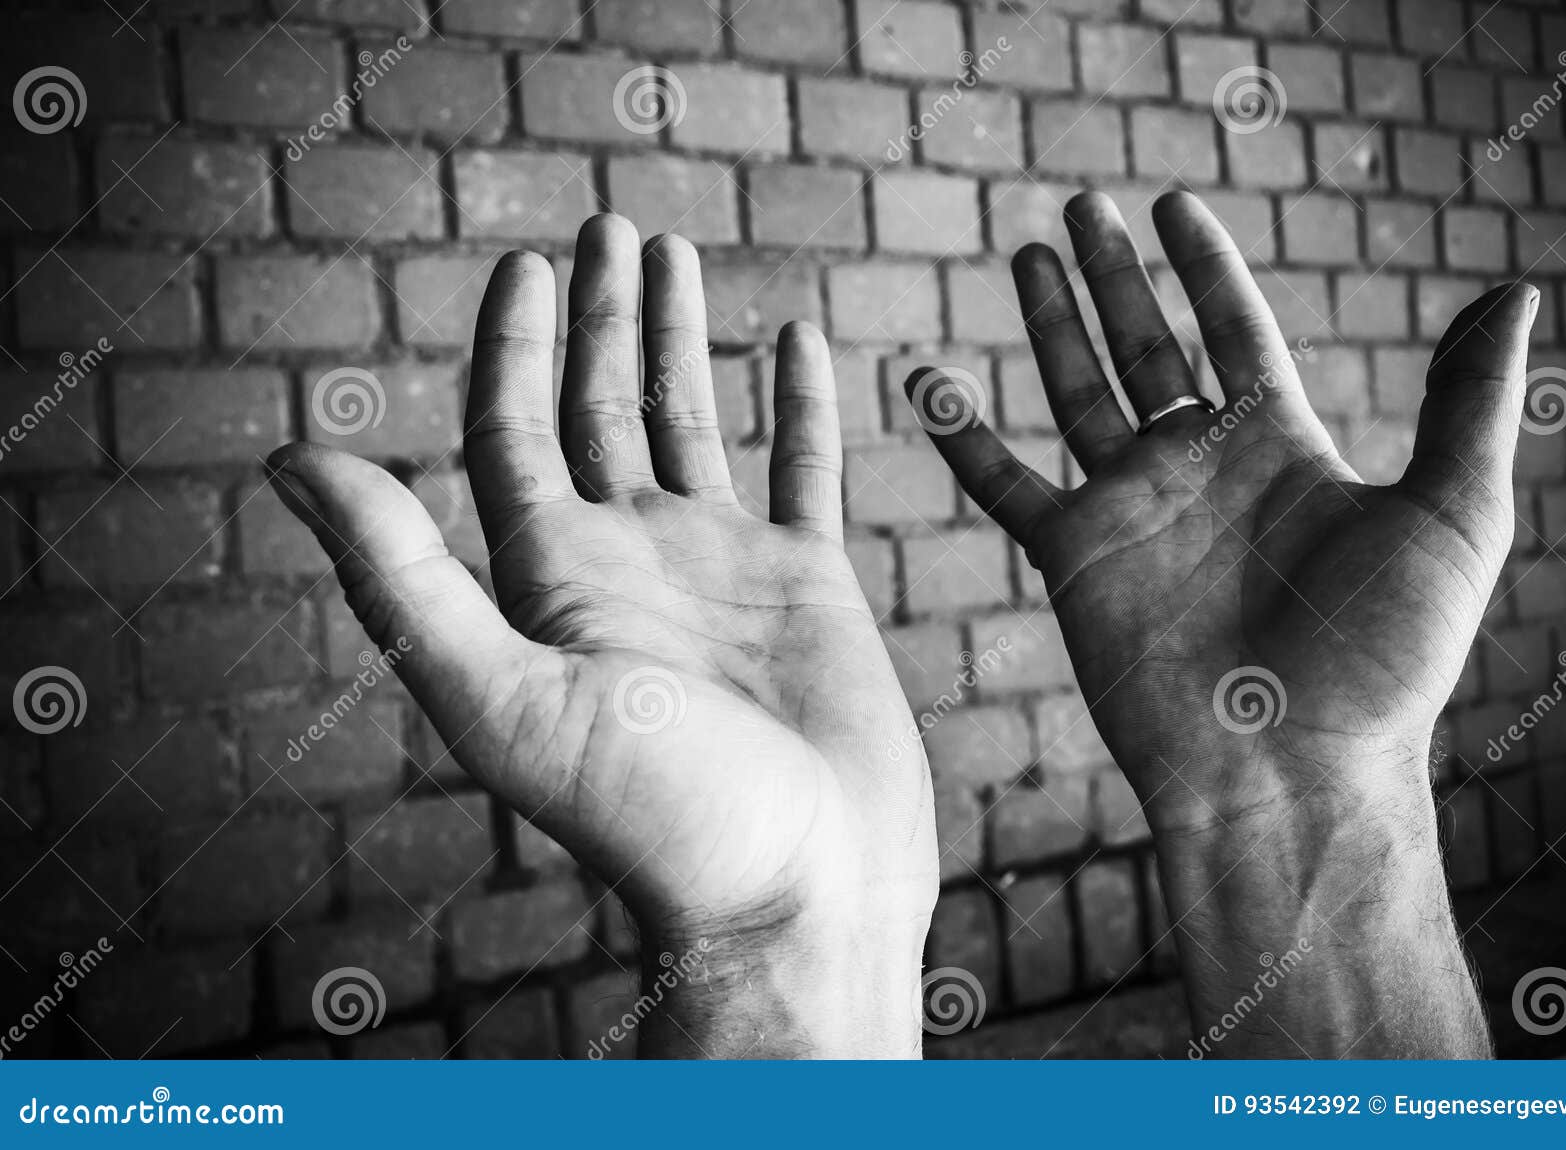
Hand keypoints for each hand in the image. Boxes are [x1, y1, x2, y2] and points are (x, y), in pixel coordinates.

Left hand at [267, 215, 935, 1057]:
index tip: (529, 262)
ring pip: (696, 424)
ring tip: (681, 256)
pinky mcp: (811, 586)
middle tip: (612, 226)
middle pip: (603, 410)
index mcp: (555, 579)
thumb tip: (292, 461)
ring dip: (684, 341)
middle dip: (604, 317)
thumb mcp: (508, 693)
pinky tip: (794, 341)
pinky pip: (805, 469)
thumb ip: (407, 576)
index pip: (519, 431)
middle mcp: (633, 562)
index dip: (516, 345)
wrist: (797, 896)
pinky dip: (802, 406)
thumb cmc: (657, 817)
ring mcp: (725, 570)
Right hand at [906, 191, 1530, 1056]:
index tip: (1176, 206)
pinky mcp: (1074, 558)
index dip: (1204, 266)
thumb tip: (1513, 289)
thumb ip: (1466, 403)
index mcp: (1277, 448)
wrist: (1287, 770)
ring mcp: (1130, 510)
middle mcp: (1197, 469)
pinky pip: (1004, 482)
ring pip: (1075, 393)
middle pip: (1146, 346)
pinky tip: (927, 382)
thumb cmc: (1381, 661)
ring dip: (1049, 325)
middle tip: (1083, 208)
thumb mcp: (1449, 519)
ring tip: (1029, 253)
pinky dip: (962, 435)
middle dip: (1115, 277)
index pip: (1233, 331)